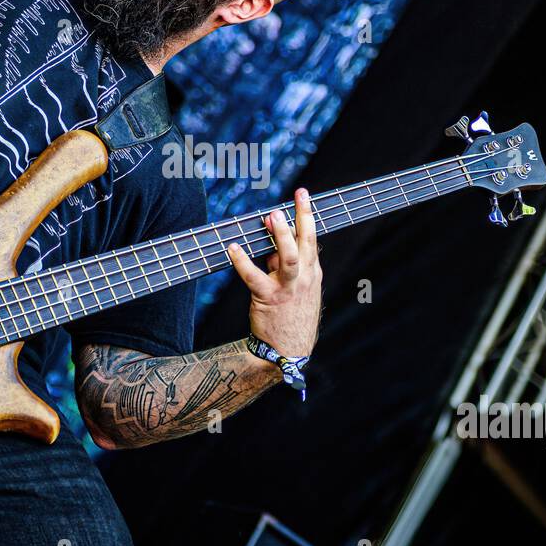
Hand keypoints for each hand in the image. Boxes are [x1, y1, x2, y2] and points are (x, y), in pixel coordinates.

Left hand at [227, 188, 321, 356]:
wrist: (288, 351)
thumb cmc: (291, 316)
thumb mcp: (297, 289)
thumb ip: (285, 266)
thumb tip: (271, 245)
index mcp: (313, 273)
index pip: (312, 240)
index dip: (307, 216)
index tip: (302, 195)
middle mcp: (304, 278)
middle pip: (307, 242)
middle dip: (303, 216)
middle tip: (298, 194)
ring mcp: (288, 288)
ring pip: (289, 257)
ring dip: (280, 235)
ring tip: (271, 216)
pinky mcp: (269, 298)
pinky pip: (254, 277)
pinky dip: (242, 261)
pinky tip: (232, 248)